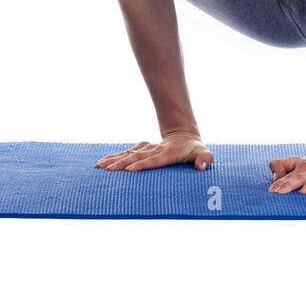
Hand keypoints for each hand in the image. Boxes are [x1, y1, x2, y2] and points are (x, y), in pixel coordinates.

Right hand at [95, 131, 212, 171]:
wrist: (184, 135)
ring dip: (114, 160)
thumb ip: (205, 159)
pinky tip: (103, 162)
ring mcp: (147, 149)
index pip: (154, 160)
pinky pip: (126, 153)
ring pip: (128, 154)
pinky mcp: (142, 150)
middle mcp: (155, 150)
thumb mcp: (204, 152)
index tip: (129, 170)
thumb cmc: (195, 149)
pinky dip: (114, 157)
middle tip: (107, 170)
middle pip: (136, 157)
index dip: (142, 165)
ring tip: (100, 166)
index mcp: (169, 153)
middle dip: (121, 164)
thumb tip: (201, 166)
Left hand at [268, 149, 305, 194]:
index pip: (289, 177)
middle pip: (301, 177)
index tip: (271, 191)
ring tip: (304, 192)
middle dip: (291, 184)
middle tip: (280, 193)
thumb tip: (273, 177)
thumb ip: (283, 168)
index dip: (280, 184)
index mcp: (303, 168)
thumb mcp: (299, 165)